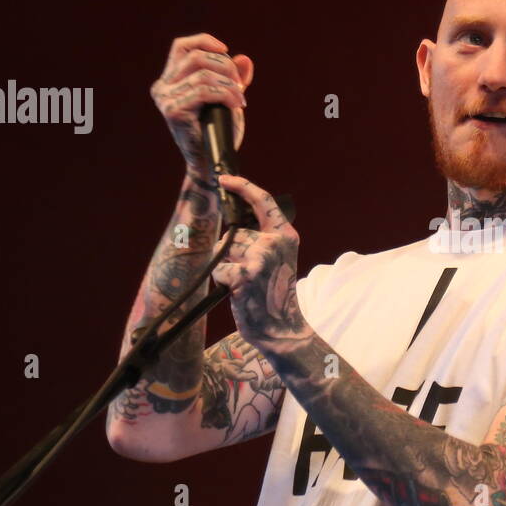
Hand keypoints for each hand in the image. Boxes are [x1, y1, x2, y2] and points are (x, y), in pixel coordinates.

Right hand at [150, 33, 252, 176]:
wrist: (212, 163)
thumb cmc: (218, 131)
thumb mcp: (228, 98)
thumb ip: (234, 78)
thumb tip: (244, 59)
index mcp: (169, 80)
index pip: (181, 47)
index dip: (204, 41)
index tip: (226, 50)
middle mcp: (162, 87)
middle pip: (196, 57)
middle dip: (225, 66)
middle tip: (240, 85)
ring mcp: (165, 99)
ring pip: (202, 74)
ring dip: (229, 84)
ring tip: (241, 99)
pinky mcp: (173, 111)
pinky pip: (204, 91)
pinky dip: (226, 94)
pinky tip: (237, 105)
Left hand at [210, 174, 313, 351]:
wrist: (281, 327)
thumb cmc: (273, 294)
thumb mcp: (277, 259)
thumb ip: (262, 240)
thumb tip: (232, 227)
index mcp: (286, 236)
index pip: (263, 201)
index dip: (242, 186)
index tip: (224, 178)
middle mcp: (275, 242)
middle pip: (235, 233)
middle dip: (232, 251)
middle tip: (247, 274)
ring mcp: (261, 257)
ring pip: (225, 249)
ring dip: (226, 266)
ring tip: (243, 283)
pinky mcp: (246, 273)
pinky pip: (219, 269)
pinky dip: (222, 281)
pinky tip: (237, 292)